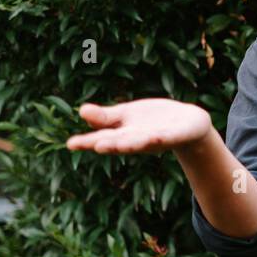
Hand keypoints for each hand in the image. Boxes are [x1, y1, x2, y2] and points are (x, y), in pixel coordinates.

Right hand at [65, 100, 211, 153]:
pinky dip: (161, 137)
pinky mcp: (176, 136)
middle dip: (110, 145)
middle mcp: (137, 140)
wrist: (187, 122)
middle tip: (96, 146)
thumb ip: (105, 117)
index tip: (70, 144)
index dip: (87, 142)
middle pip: (121, 143)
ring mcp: (156, 139)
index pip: (101, 138)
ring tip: (121, 143)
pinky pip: (168, 137)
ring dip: (132, 144)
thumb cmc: (152, 120)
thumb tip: (81, 111)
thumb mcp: (126, 116)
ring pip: (143, 142)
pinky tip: (154, 136)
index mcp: (123, 135)